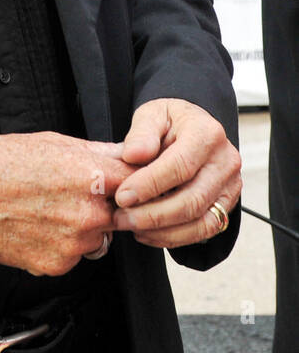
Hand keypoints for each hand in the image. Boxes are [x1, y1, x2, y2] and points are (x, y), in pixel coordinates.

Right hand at [0, 132, 131, 275]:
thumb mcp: (49, 142)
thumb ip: (95, 152)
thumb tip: (126, 154)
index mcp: (91, 175)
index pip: (137, 181)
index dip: (127, 181)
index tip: (118, 182)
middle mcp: (88, 211)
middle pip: (120, 213)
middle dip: (102, 205)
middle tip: (67, 195)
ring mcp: (74, 242)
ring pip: (97, 238)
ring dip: (81, 228)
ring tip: (45, 210)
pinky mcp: (57, 265)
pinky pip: (73, 257)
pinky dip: (59, 246)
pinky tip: (35, 227)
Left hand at [111, 98, 240, 247]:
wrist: (191, 128)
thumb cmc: (168, 122)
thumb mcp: (151, 114)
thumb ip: (141, 133)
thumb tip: (133, 155)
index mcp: (207, 133)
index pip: (180, 166)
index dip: (149, 185)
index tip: (122, 196)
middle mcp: (225, 161)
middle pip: (192, 199)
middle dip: (152, 215)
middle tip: (121, 218)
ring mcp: (230, 186)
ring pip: (201, 221)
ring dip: (162, 231)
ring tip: (131, 226)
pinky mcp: (227, 205)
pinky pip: (205, 230)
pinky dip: (175, 237)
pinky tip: (148, 234)